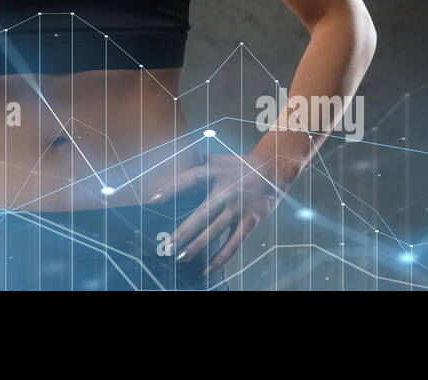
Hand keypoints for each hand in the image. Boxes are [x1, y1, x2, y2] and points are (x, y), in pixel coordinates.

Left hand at [151, 152, 297, 275]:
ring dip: (198, 246)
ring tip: (180, 257)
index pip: (191, 178)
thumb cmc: (240, 165)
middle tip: (166, 246)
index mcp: (216, 172)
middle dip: (183, 231)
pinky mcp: (251, 220)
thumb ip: (196, 160)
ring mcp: (239, 207)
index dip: (172, 187)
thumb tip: (171, 158)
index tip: (153, 199)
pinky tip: (207, 268)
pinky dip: (222, 257)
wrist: (275, 168)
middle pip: (202, 213)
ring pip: (216, 230)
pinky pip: (235, 242)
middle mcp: (227, 190)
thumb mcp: (218, 159)